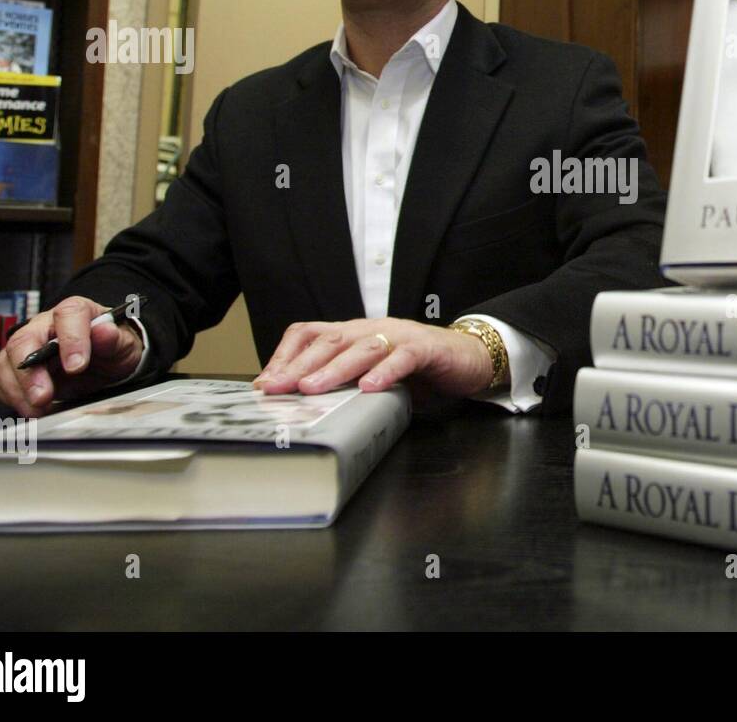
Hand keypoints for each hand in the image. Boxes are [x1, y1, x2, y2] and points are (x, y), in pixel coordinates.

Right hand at [0, 296, 145, 417]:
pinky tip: (28, 407)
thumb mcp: (124, 344)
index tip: (77, 367)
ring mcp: (26, 345)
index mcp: (74, 312)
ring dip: (17, 390)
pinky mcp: (14, 366)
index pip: (67, 315)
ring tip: (38, 409)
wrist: (105, 361)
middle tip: (42, 397)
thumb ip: (114, 339)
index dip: (70, 340)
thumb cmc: (112, 348)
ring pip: (5, 362)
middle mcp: (44, 325)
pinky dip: (10, 396)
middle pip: (24, 340)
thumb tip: (105, 331)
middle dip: (30, 373)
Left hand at [254, 317, 493, 399]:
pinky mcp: (427, 349)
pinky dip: (385, 372)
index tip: (265, 383)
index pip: (312, 334)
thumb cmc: (420, 369)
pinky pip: (404, 357)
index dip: (285, 355)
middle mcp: (373, 330)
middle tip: (276, 388)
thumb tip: (304, 405)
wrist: (471, 357)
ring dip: (334, 368)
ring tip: (312, 388)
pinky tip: (371, 388)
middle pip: (330, 340)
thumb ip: (347, 383)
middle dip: (298, 364)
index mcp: (356, 334)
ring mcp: (400, 337)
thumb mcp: (375, 374)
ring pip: (362, 347)